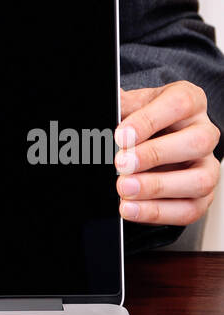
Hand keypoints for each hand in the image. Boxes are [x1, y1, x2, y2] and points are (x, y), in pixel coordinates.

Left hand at [115, 81, 220, 226]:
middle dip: (155, 155)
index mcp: (191, 102)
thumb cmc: (146, 121)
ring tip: (124, 189)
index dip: (149, 121)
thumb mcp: (133, 105)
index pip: (179, 105)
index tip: (121, 136)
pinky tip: (131, 208)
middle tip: (122, 164)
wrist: (154, 141)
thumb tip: (108, 105)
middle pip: (196, 143)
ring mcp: (208, 166)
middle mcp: (205, 133)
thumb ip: (123, 106)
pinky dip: (157, 212)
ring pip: (199, 180)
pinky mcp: (203, 197)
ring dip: (158, 188)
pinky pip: (189, 210)